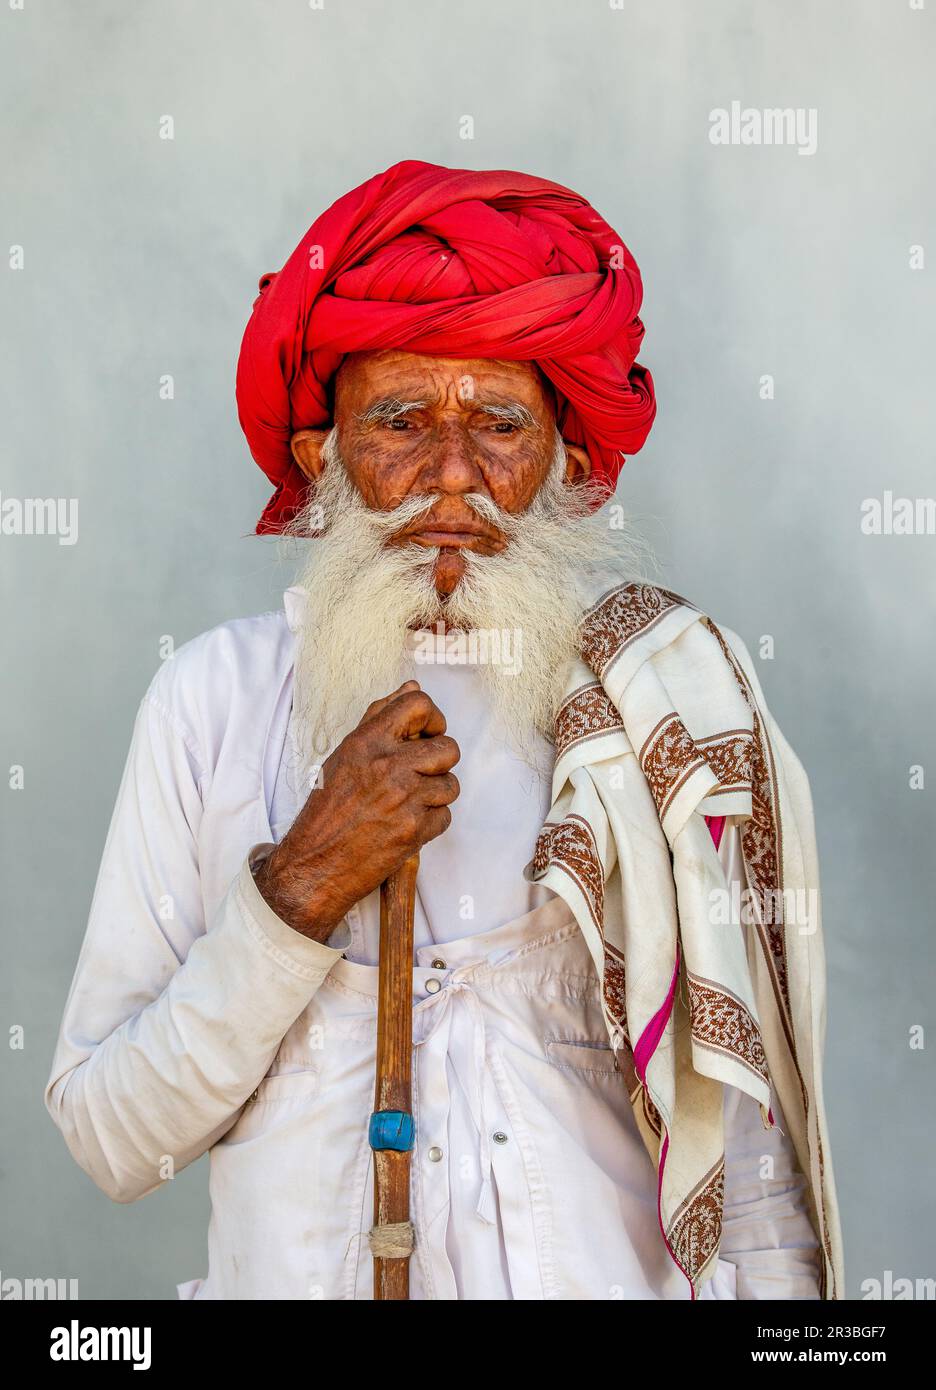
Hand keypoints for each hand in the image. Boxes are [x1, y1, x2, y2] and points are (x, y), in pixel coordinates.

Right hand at [253, 681, 459, 939]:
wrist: (314, 864)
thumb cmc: (327, 811)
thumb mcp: (345, 755)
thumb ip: (379, 718)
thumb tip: (411, 687)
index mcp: (367, 742)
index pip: (419, 704)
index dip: (432, 719)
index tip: (426, 734)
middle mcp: (388, 765)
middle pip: (448, 748)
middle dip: (439, 762)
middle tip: (419, 774)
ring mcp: (404, 798)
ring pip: (450, 785)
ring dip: (435, 795)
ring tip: (408, 803)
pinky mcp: (415, 830)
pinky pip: (445, 816)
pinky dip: (430, 822)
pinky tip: (406, 824)